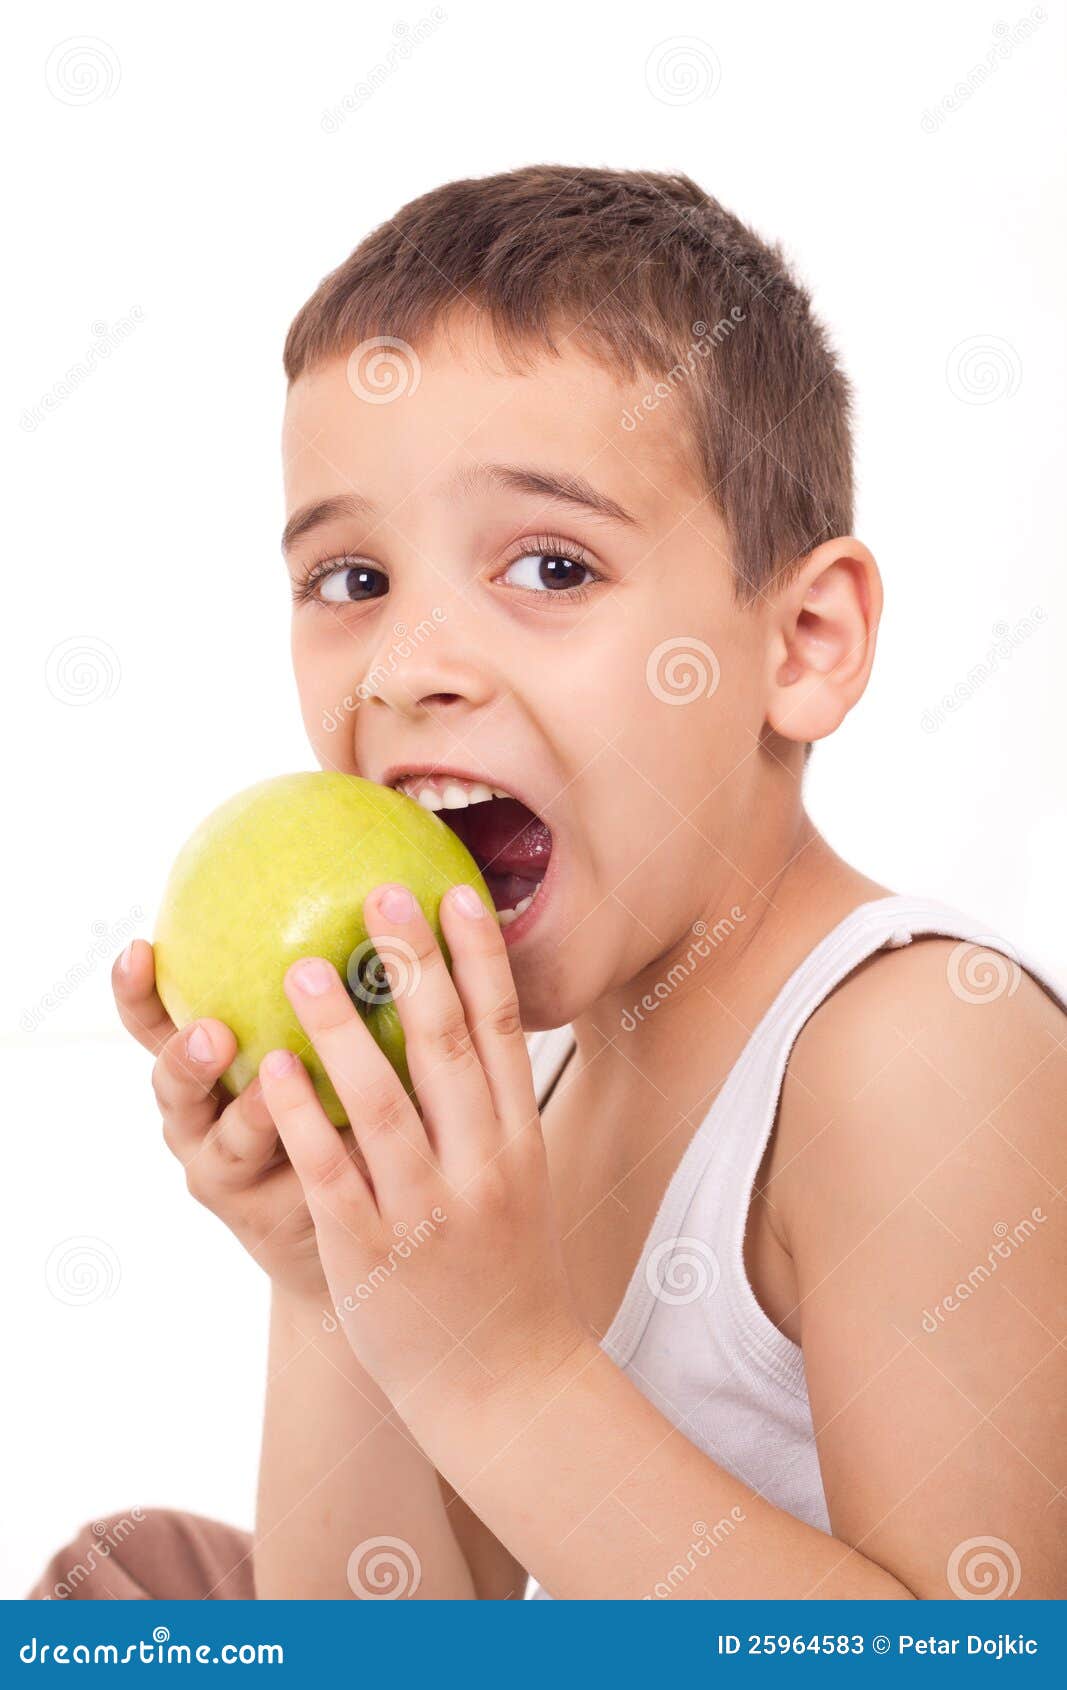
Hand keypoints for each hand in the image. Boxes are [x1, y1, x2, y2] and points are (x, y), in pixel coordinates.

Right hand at [112, 940, 334, 1297]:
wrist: (356, 1208)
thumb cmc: (336, 1095)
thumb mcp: (326, 1037)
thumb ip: (329, 982)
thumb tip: (367, 886)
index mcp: (204, 1064)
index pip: (156, 1020)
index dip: (137, 991)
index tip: (140, 948)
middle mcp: (202, 1116)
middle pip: (173, 1084)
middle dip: (183, 1057)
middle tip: (213, 1032)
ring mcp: (229, 1170)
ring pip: (226, 1142)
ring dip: (249, 1113)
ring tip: (277, 1091)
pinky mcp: (266, 1216)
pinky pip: (285, 1185)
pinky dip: (309, 1157)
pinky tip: (341, 1138)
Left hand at [257, 881, 589, 1420]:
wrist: (506, 1386)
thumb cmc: (503, 1270)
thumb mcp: (517, 1180)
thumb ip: (489, 1107)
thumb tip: (460, 1016)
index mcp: (520, 1141)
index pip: (506, 1032)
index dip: (482, 958)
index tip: (455, 891)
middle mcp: (483, 1167)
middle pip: (450, 1050)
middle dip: (416, 966)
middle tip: (379, 895)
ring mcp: (429, 1213)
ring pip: (384, 1104)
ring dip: (344, 1030)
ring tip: (305, 965)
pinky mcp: (372, 1254)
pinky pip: (331, 1173)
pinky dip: (303, 1116)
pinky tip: (273, 1066)